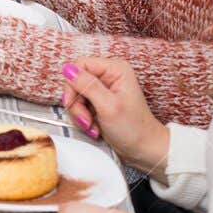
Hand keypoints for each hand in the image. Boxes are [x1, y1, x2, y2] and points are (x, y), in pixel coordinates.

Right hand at [61, 57, 169, 173]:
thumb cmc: (134, 129)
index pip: (80, 64)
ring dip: (79, 113)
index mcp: (115, 69)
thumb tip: (69, 70)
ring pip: (75, 95)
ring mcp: (102, 89)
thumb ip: (88, 85)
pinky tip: (93, 126)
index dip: (73, 83)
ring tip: (92, 125)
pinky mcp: (98, 101)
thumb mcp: (109, 106)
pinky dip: (82, 118)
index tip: (77, 101)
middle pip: (75, 81)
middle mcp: (108, 76)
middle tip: (87, 118)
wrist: (143, 148)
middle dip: (77, 103)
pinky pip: (79, 105)